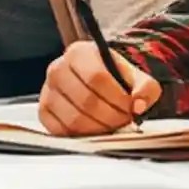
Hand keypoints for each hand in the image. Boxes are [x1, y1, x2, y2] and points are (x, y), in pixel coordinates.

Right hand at [38, 41, 160, 135]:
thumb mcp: (135, 77)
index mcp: (78, 53)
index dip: (117, 97)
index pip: (96, 77)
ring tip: (111, 124)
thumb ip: (145, 88)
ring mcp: (48, 91)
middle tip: (124, 119)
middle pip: (86, 101)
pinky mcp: (44, 112)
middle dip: (111, 116)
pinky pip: (62, 131)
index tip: (130, 106)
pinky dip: (82, 135)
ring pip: (74, 119)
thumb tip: (138, 105)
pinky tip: (95, 128)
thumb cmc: (114, 78)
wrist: (97, 83)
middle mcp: (57, 69)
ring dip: (99, 128)